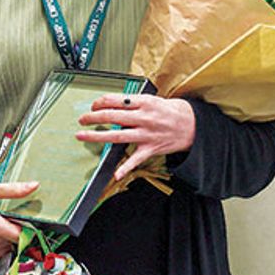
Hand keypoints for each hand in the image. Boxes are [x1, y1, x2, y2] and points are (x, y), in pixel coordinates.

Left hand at [75, 93, 194, 180]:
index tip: (93, 105)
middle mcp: (144, 118)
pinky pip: (135, 159)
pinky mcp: (150, 148)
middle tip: (82, 119)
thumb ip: (133, 103)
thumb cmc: (170, 111)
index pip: (116, 100)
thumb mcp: (152, 100)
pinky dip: (125, 168)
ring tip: (82, 136)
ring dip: (97, 136)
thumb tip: (112, 104)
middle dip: (93, 118)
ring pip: (117, 136)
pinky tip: (115, 174)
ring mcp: (146, 134)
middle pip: (113, 116)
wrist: (192, 125)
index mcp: (144, 103)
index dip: (100, 102)